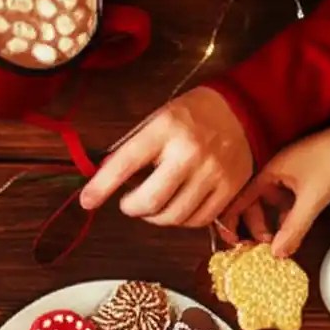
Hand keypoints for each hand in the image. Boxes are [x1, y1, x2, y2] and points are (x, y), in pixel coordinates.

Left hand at [81, 86, 252, 228]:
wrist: (242, 109)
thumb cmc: (190, 118)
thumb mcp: (157, 121)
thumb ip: (133, 150)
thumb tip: (103, 181)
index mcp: (166, 129)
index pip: (125, 163)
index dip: (102, 186)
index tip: (87, 201)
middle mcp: (190, 152)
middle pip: (151, 200)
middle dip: (131, 208)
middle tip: (129, 203)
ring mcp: (214, 172)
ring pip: (174, 216)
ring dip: (154, 217)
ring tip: (153, 204)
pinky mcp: (231, 188)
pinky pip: (198, 220)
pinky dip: (181, 220)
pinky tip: (177, 206)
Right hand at [221, 123, 329, 256]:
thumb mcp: (314, 199)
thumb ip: (293, 227)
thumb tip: (276, 253)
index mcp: (269, 172)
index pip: (239, 199)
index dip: (231, 221)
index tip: (233, 242)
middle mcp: (275, 172)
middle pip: (255, 203)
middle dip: (257, 226)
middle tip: (264, 247)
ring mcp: (291, 174)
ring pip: (273, 203)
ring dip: (274, 223)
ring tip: (279, 242)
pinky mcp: (306, 177)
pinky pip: (289, 200)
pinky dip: (289, 215)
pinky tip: (296, 229)